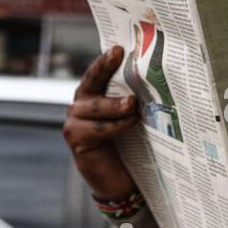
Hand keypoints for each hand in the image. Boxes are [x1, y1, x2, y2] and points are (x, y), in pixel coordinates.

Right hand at [63, 46, 139, 199]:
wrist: (118, 180)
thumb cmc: (127, 145)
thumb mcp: (129, 118)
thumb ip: (131, 100)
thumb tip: (153, 78)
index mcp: (92, 96)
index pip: (98, 73)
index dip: (105, 59)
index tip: (119, 47)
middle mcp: (80, 105)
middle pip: (91, 82)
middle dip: (104, 67)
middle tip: (118, 55)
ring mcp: (74, 122)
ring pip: (95, 106)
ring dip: (115, 104)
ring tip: (133, 103)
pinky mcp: (76, 139)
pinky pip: (97, 129)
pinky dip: (115, 125)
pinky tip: (130, 122)